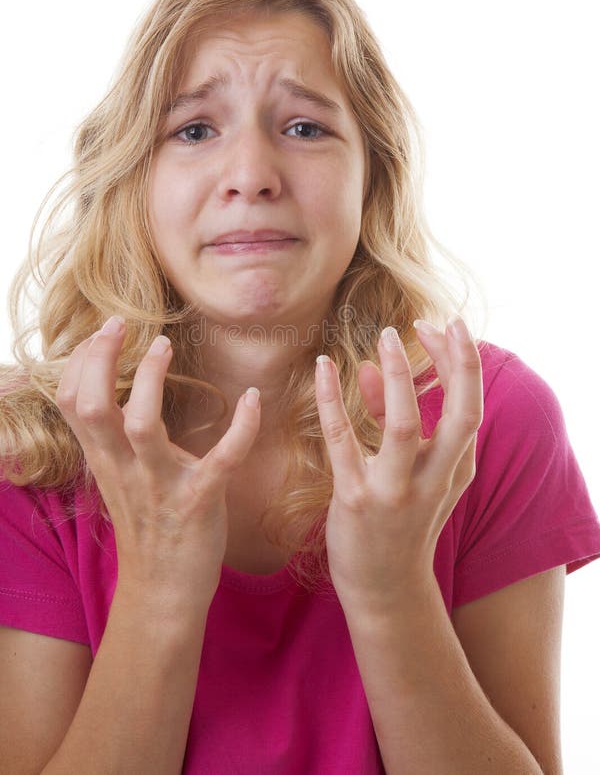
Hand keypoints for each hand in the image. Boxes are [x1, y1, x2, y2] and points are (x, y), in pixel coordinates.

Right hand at [55, 317, 260, 609]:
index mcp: (105, 460)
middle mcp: (125, 468)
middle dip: (101, 360)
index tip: (101, 332)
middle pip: (93, 406)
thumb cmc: (146, 527)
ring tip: (163, 346)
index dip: (80, 362)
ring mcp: (162, 484)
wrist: (163, 594)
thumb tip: (106, 393)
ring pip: (143, 425)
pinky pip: (222, 459)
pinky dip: (241, 427)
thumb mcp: (115, 479)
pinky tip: (253, 399)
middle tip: (120, 324)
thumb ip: (109, 438)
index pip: (72, 402)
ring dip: (152, 380)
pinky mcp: (201, 501)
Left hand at [315, 316, 482, 616]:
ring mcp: (396, 491)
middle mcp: (435, 479)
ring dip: (397, 376)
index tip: (446, 326)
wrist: (385, 587)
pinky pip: (343, 441)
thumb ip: (388, 416)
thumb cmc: (400, 519)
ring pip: (404, 426)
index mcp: (456, 469)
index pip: (472, 407)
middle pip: (460, 415)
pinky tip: (323, 368)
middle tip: (428, 322)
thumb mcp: (414, 471)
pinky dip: (332, 400)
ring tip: (386, 336)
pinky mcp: (356, 499)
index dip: (463, 363)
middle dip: (453, 364)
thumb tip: (363, 366)